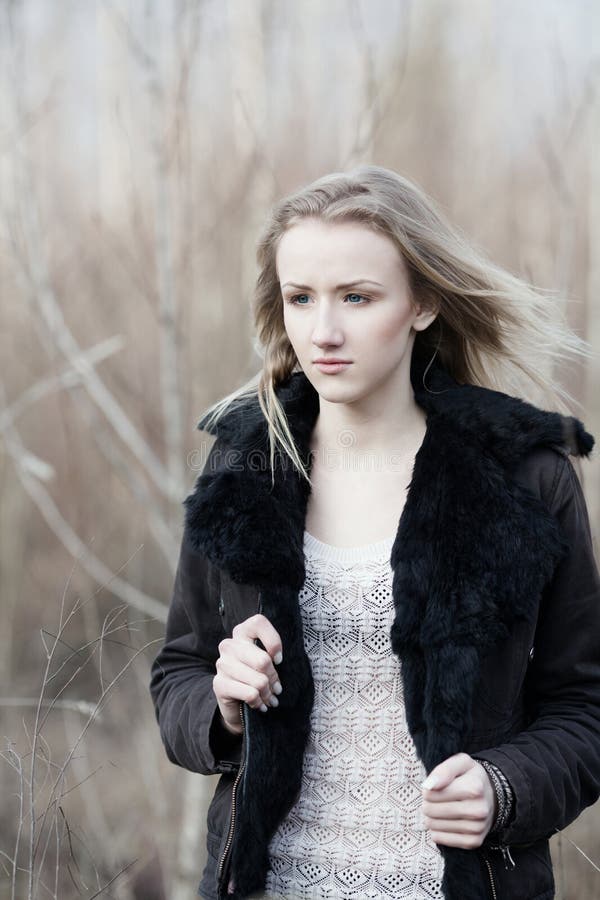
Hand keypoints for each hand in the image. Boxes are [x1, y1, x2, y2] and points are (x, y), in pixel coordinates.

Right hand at [213, 614, 282, 734]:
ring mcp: (222, 664)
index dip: (273, 642)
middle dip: (274, 678)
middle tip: (277, 688)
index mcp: (241, 633)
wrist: (237, 705)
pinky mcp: (219, 684)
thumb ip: (272, 655)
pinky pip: (250, 694)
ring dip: (268, 694)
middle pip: (263, 660)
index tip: (279, 660)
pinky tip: (259, 705)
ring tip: (269, 699)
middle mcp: (229, 645)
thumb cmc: (257, 677)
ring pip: (259, 681)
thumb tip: (278, 661)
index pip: (258, 623)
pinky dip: (259, 702)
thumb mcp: (267, 662)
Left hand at [421, 752, 496, 848]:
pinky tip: (444, 822)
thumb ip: (444, 770)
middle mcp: (478, 810)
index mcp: (474, 787)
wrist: (492, 797)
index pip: (431, 793)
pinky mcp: (473, 842)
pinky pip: (440, 839)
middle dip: (427, 803)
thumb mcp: (460, 763)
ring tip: (441, 809)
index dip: (427, 789)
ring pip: (433, 825)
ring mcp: (477, 828)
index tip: (435, 787)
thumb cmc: (471, 777)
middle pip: (431, 810)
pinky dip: (437, 830)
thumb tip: (429, 786)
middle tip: (436, 799)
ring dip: (431, 817)